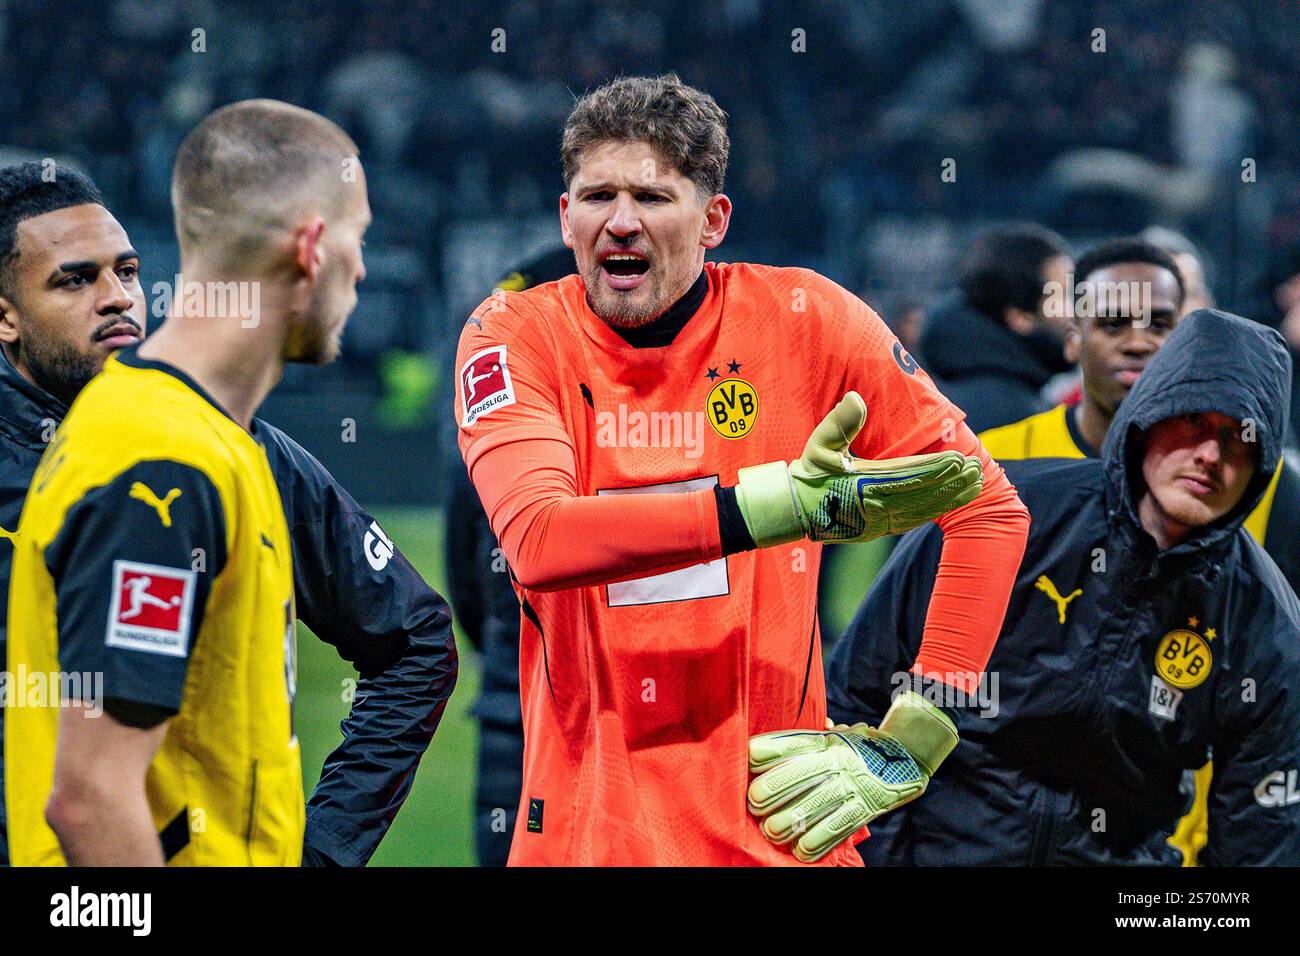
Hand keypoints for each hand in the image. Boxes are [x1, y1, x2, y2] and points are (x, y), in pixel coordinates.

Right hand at [734, 392, 981, 546]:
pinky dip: (936, 510)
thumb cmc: (808, 474)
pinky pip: (914, 520)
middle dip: (951, 481)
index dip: (935, 468)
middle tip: (976, 469)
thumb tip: (857, 398)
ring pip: (923, 509)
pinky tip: (951, 500)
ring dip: (951, 496)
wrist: (792, 509)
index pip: (907, 476)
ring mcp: (877, 521)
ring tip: (974, 484)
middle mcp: (874, 506)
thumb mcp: (818, 445)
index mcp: (862, 484)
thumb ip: (840, 422)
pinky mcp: (878, 529)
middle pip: (922, 494)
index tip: (957, 458)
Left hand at [747, 690, 957, 861]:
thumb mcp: (835, 735)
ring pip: (822, 802)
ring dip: (794, 819)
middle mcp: (841, 760)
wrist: (907, 755)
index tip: (749, 757)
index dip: (773, 750)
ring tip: (772, 831)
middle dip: (778, 787)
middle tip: (755, 803)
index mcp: (829, 742)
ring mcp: (856, 784)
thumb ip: (808, 740)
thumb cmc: (858, 746)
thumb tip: (769, 745)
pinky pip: (843, 825)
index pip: (797, 743)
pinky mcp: (868, 807)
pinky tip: (801, 850)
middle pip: (806, 772)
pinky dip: (821, 839)